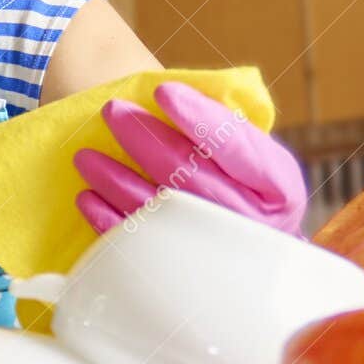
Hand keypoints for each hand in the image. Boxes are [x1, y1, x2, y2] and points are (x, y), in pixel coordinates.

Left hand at [73, 80, 306, 234]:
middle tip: (113, 110)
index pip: (235, 146)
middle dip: (144, 138)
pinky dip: (107, 218)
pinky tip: (88, 196)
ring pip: (154, 207)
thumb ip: (229, 133)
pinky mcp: (179, 272)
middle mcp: (250, 221)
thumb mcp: (260, 160)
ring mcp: (214, 251)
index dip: (198, 117)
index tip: (163, 91)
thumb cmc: (251, 191)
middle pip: (187, 173)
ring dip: (114, 178)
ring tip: (86, 156)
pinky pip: (136, 243)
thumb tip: (173, 96)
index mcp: (277, 187)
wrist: (256, 255)